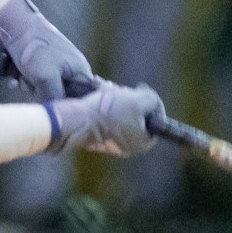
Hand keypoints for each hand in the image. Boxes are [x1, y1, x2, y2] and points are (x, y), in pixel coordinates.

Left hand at [0, 0, 95, 99]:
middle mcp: (72, 68)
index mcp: (80, 71)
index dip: (67, 107)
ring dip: (30, 86)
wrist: (16, 23)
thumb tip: (56, 114)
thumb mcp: (46, 78)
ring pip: (46, 87)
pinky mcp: (43, 60)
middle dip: (42, 94)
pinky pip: (37, 78)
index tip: (52, 108)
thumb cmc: (35, 49)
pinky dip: (25, 78)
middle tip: (29, 86)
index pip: (82, 99)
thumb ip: (54, 99)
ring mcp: (57, 63)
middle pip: (61, 95)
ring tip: (19, 78)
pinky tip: (14, 76)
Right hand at [49, 81, 164, 156]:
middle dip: (130, 98)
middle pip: (137, 117)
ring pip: (120, 114)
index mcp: (141, 143)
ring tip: (106, 86)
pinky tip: (98, 89)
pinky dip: (105, 103)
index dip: (153, 105)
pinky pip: (106, 117)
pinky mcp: (97, 135)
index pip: (156, 123)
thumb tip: (152, 100)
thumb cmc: (109, 112)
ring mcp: (111, 142)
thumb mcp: (138, 101)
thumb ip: (152, 99)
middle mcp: (128, 146)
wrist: (76, 121)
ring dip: (116, 97)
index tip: (144, 92)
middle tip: (124, 89)